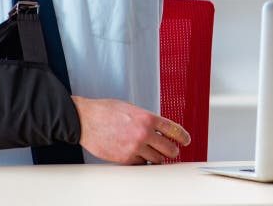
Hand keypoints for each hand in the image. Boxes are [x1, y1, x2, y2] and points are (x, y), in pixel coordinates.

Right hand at [72, 96, 190, 164]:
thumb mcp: (132, 109)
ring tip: (153, 153)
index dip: (183, 137)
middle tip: (172, 151)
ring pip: (157, 159)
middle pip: (169, 149)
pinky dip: (142, 162)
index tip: (186, 140)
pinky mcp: (125, 159)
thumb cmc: (106, 111)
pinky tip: (138, 156)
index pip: (174, 129)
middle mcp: (144, 133)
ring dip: (157, 157)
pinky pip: (141, 164)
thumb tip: (158, 128)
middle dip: (172, 151)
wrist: (86, 120)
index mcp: (147, 118)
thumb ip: (146, 119)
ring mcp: (135, 147)